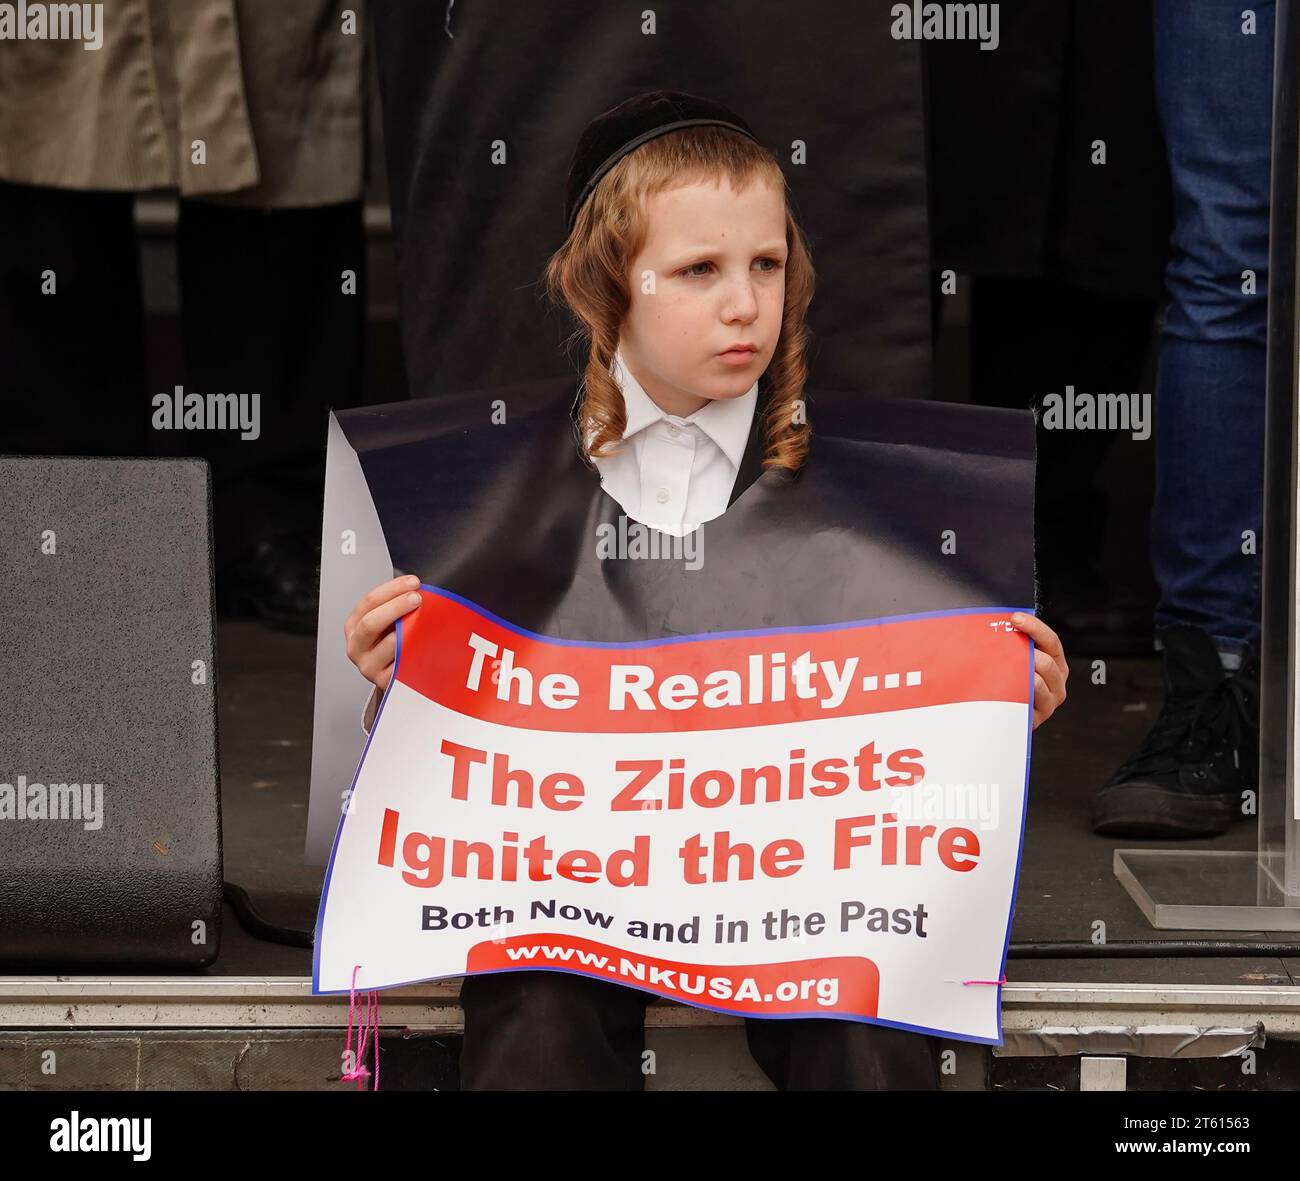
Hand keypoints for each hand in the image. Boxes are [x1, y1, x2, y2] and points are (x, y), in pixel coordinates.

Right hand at [344, 574, 422, 691]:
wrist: (389, 674)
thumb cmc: (388, 643)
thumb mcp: (385, 622)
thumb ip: (393, 606)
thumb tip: (415, 589)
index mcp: (354, 626)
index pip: (369, 601)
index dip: (392, 589)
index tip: (412, 582)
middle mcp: (356, 646)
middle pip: (370, 623)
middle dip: (396, 606)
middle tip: (416, 599)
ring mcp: (369, 666)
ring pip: (389, 644)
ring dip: (409, 630)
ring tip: (425, 623)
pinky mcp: (384, 681)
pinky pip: (402, 662)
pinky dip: (415, 651)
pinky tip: (425, 643)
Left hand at [1010, 611, 1067, 730]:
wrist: (999, 715)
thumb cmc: (1007, 682)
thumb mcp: (1016, 660)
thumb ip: (1015, 644)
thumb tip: (998, 623)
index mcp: (1055, 664)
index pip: (1051, 641)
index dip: (1035, 627)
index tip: (1015, 618)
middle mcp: (1057, 682)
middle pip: (1046, 661)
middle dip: (1024, 651)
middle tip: (1002, 646)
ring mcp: (1049, 701)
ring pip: (1037, 681)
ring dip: (1019, 672)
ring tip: (1000, 667)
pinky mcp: (1037, 717)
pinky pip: (1028, 701)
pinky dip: (1016, 691)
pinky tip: (1002, 686)